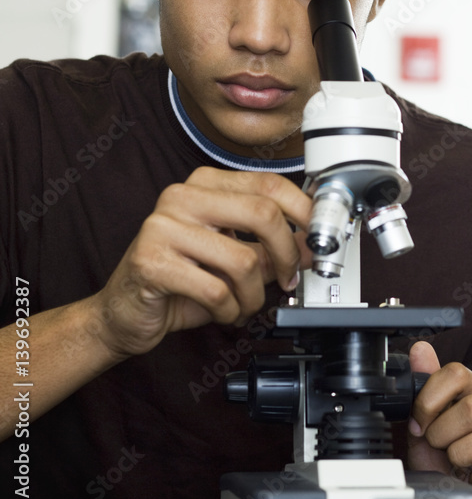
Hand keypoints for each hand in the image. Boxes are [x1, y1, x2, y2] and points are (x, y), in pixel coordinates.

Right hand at [93, 166, 311, 358]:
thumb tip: (313, 245)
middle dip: (288, 255)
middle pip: (263, 214)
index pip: (269, 184)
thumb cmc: (180, 281)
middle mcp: (181, 197)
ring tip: (244, 303)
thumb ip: (271, 248)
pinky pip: (217, 290)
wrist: (123, 314)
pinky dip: (230, 310)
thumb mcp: (234, 260)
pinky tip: (222, 311)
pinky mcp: (151, 261)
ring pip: (244, 259)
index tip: (321, 236)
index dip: (305, 212)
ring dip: (254, 295)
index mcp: (204, 184)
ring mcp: (162, 226)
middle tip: (289, 279)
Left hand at [407, 341, 471, 494]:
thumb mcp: (429, 430)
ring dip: (465, 455)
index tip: (419, 424)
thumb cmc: (449, 467)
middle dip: (444, 434)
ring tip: (459, 464)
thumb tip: (420, 350)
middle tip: (440, 448)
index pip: (457, 374)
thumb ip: (426, 392)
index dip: (430, 401)